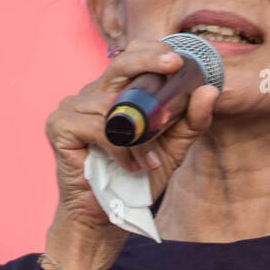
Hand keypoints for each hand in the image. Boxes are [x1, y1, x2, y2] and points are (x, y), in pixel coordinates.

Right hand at [45, 39, 218, 234]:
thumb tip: (210, 91)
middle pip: (120, 64)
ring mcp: (72, 107)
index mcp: (113, 93)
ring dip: (139, 137)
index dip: (152, 52)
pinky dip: (119, 147)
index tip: (177, 59)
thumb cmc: (135, 181)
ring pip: (114, 105)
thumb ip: (189, 122)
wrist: (106, 216)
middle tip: (173, 66)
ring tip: (148, 162)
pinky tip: (128, 166)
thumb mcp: (171, 149)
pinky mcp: (59, 126)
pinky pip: (97, 126)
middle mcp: (91, 94)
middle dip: (149, 62)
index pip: (130, 58)